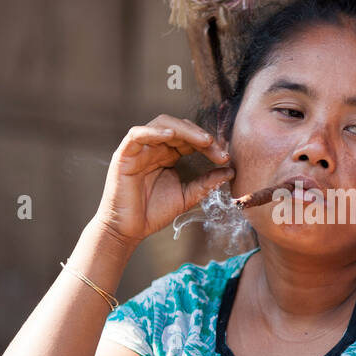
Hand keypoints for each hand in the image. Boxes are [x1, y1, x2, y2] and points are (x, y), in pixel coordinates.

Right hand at [94, 114, 233, 246]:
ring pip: (161, 125)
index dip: (209, 145)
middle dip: (200, 135)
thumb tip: (230, 171)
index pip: (190, 140)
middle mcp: (154, 148)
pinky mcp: (124, 155)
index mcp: (168, 155)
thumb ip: (206, 183)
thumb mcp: (186, 196)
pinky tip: (171, 135)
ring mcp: (139, 150)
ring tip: (203, 140)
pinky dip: (153, 132)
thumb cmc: (153, 213)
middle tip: (217, 148)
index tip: (225, 158)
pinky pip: (137, 135)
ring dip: (184, 129)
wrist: (129, 231)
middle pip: (179, 128)